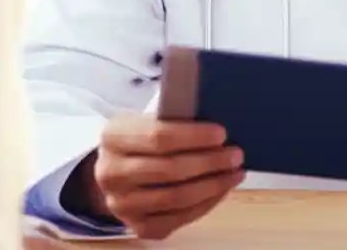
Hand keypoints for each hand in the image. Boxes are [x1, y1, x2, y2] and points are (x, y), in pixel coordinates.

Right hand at [69, 113, 245, 239]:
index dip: (193, 137)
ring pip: (176, 198)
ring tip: (234, 173)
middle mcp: (111, 173)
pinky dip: (205, 204)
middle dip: (209, 162)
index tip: (221, 134)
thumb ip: (174, 120)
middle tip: (236, 155)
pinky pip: (178, 219)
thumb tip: (217, 130)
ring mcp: (122, 204)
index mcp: (113, 136)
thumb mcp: (147, 120)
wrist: (118, 171)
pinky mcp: (137, 225)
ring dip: (213, 185)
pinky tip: (221, 190)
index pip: (158, 137)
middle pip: (169, 169)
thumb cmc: (142, 139)